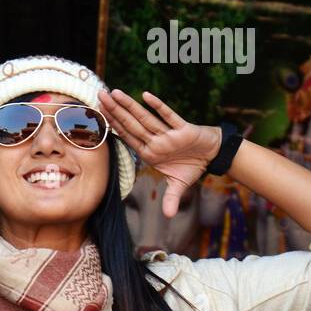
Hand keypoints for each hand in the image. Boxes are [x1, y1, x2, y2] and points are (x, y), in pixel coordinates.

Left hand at [97, 88, 222, 218]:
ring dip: (129, 106)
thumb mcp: (180, 184)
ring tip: (113, 93)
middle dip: (114, 111)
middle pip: (131, 124)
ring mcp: (168, 134)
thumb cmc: (192, 164)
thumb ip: (172, 198)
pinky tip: (145, 96)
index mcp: (150, 151)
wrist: (212, 153)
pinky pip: (169, 117)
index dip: (112, 126)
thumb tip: (169, 217)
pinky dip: (158, 107)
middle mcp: (155, 141)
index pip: (126, 137)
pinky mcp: (183, 128)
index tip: (98, 115)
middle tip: (98, 95)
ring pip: (145, 118)